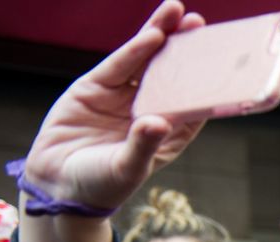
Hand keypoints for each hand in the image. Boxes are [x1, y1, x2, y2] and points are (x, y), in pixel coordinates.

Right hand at [19, 1, 205, 213]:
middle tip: (199, 23)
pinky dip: (135, 50)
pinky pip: (119, 65)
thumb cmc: (101, 185)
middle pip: (172, 74)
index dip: (207, 80)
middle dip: (185, 48)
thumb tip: (158, 123)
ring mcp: (122, 97)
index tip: (224, 60)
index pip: (193, 102)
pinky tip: (152, 34)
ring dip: (160, 36)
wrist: (56, 185)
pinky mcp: (95, 88)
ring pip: (146, 62)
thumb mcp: (126, 169)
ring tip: (176, 11)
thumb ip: (143, 145)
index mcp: (168, 133)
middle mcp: (149, 110)